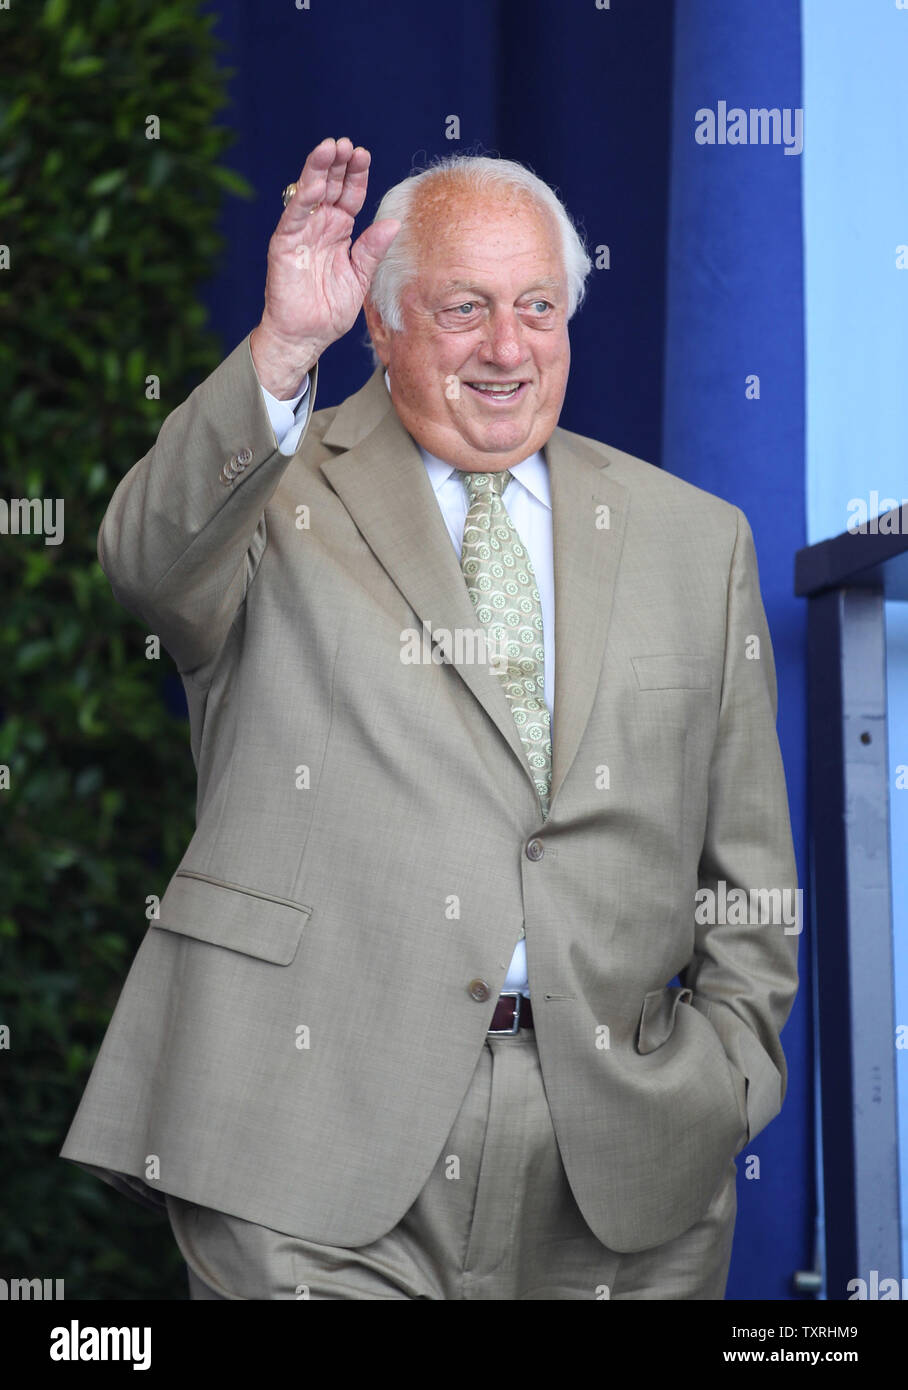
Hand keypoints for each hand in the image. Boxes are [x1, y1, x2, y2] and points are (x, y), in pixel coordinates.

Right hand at [250, 137, 399, 397]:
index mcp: (339, 231)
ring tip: (329, 148)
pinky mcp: (284, 245)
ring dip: (318, 170)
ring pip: (309, 193)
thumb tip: (393, 223)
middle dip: (338, 163)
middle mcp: (320, 226)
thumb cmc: (331, 310)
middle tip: (348, 144)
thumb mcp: (360, 277)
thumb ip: (372, 249)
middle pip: (329, 186)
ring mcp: (301, 233)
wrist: (307, 337)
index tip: (364, 155)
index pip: (349, 195)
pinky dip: (303, 200)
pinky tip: (314, 184)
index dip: (356, 175)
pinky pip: (294, 217)